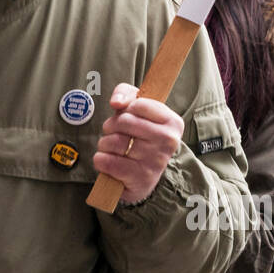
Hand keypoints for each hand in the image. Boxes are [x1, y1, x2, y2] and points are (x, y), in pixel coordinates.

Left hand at [93, 83, 182, 205]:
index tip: (126, 117)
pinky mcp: (140, 179)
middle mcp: (169, 141)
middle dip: (110, 126)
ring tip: (112, 149)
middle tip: (113, 133)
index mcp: (173, 122)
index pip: (138, 104)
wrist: (141, 177)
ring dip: (104, 144)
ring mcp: (156, 161)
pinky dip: (100, 160)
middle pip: (124, 121)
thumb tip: (116, 102)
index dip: (124, 110)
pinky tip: (109, 162)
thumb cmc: (138, 138)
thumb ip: (125, 93)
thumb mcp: (136, 110)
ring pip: (113, 142)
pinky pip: (107, 161)